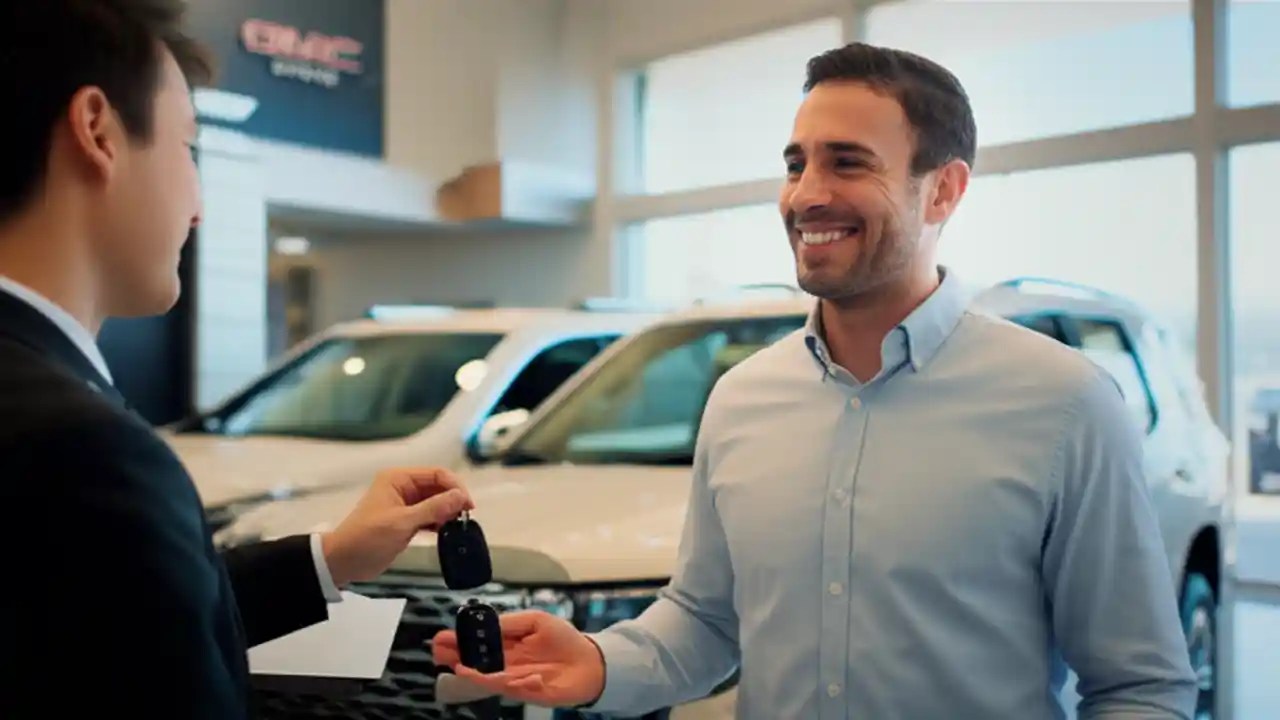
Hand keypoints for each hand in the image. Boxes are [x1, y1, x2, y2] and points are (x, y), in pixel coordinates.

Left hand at [321, 467, 472, 586]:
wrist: (344, 562)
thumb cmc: (367, 538)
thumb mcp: (402, 522)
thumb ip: (433, 508)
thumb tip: (461, 497)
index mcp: (398, 479)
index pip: (436, 474)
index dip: (455, 487)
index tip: (468, 505)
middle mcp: (403, 487)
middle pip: (438, 487)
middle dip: (453, 500)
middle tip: (466, 518)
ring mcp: (405, 505)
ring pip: (436, 502)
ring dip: (448, 512)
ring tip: (458, 526)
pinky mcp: (406, 521)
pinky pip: (430, 516)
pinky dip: (440, 523)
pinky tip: (448, 532)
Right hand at [431, 610, 604, 707]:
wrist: (591, 662)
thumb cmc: (565, 639)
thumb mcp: (536, 620)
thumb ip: (511, 622)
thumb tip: (487, 622)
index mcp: (507, 644)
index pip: (477, 643)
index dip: (458, 641)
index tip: (441, 638)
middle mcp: (506, 663)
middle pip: (475, 662)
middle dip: (456, 657)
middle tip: (438, 653)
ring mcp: (515, 679)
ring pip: (489, 678)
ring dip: (475, 673)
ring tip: (460, 667)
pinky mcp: (528, 692)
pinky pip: (513, 688)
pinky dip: (508, 682)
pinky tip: (506, 676)